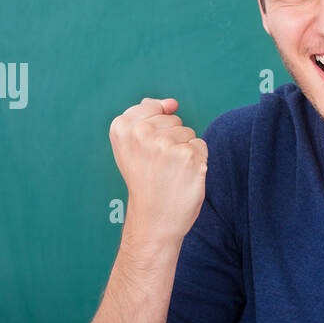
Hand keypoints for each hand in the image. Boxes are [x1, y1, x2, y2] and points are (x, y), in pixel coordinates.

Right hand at [109, 97, 208, 246]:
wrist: (153, 219)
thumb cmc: (145, 181)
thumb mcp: (132, 146)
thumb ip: (145, 116)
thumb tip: (171, 103)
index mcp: (122, 128)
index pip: (152, 107)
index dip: (155, 130)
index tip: (147, 152)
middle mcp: (142, 133)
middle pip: (173, 119)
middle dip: (171, 140)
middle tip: (159, 166)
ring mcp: (166, 145)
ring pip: (188, 133)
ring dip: (184, 151)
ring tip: (170, 172)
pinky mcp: (189, 156)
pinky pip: (201, 146)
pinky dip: (197, 160)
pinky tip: (183, 176)